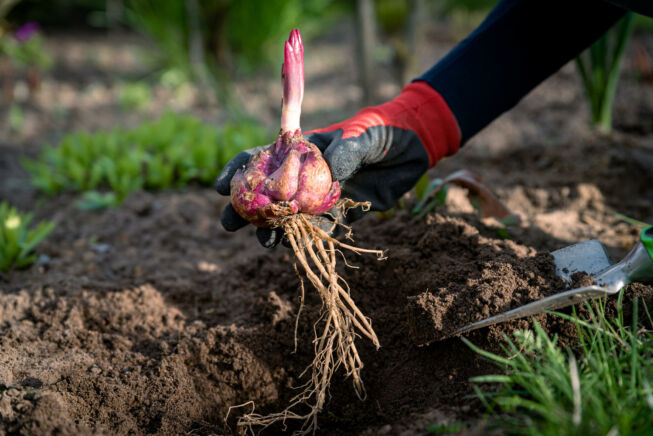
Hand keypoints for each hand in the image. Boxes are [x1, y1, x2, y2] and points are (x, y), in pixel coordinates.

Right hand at [215, 81, 460, 247]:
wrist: (412, 148)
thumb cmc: (382, 131)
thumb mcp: (364, 136)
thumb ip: (347, 151)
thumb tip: (333, 173)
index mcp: (301, 150)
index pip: (261, 158)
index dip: (238, 171)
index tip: (221, 188)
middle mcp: (305, 175)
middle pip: (267, 193)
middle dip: (245, 209)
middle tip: (230, 224)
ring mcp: (320, 196)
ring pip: (289, 216)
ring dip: (274, 230)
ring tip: (265, 242)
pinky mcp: (341, 213)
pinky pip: (321, 230)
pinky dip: (308, 239)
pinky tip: (295, 248)